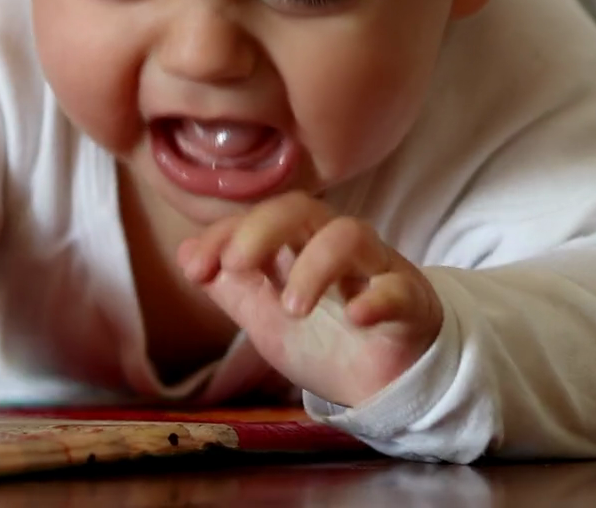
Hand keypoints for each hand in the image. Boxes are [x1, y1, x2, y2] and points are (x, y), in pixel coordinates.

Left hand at [178, 193, 441, 406]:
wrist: (384, 386)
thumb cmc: (326, 341)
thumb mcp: (266, 321)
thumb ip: (232, 289)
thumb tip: (186, 253)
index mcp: (298, 247)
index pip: (259, 218)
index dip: (224, 233)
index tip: (196, 269)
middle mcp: (336, 247)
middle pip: (304, 209)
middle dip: (264, 229)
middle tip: (238, 264)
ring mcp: (376, 269)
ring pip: (350, 236)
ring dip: (315, 265)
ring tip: (293, 309)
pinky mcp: (410, 301)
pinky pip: (398, 288)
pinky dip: (376, 297)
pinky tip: (356, 315)